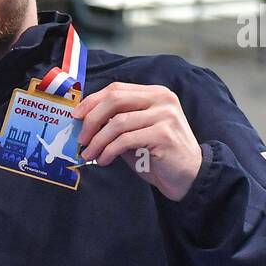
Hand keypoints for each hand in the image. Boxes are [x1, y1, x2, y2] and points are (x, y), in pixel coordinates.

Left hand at [73, 82, 202, 200]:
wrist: (189, 176)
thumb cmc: (158, 154)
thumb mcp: (137, 131)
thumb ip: (117, 121)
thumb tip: (84, 122)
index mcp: (154, 93)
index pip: (116, 89)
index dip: (92, 101)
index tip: (76, 116)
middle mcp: (162, 99)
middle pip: (114, 100)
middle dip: (91, 120)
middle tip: (81, 138)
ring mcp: (165, 116)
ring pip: (117, 122)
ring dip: (97, 140)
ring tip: (89, 154)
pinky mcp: (164, 135)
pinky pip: (125, 140)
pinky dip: (109, 151)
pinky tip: (104, 160)